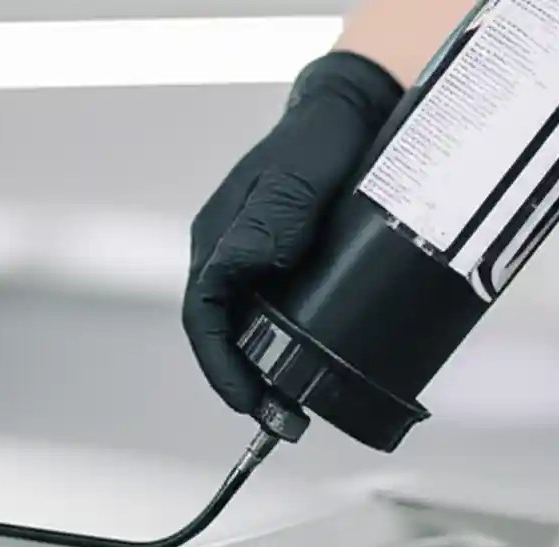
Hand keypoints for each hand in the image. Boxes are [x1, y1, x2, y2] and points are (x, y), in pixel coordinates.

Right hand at [183, 52, 403, 414]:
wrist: (356, 112)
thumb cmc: (321, 139)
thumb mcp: (296, 178)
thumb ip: (270, 219)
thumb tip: (245, 270)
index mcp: (218, 240)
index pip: (203, 318)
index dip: (220, 367)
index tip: (248, 401)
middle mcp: (230, 255)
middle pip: (223, 334)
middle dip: (245, 383)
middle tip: (284, 421)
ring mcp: (258, 261)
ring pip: (249, 331)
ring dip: (267, 373)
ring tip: (298, 408)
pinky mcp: (288, 265)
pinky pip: (276, 317)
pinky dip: (287, 351)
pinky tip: (312, 369)